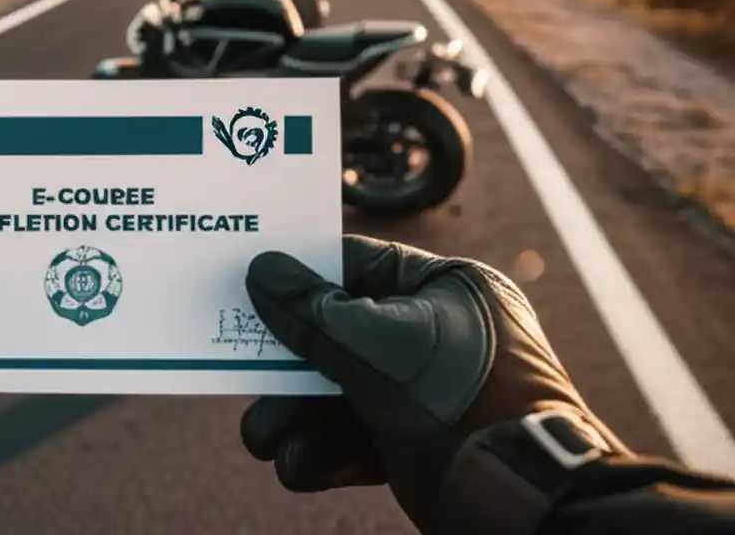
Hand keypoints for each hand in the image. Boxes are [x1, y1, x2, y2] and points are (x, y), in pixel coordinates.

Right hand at [239, 235, 626, 530]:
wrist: (536, 509)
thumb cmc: (467, 409)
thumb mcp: (381, 352)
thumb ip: (315, 312)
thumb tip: (263, 269)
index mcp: (446, 290)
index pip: (356, 265)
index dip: (298, 275)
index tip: (245, 283)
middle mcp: (436, 334)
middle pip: (336, 335)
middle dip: (287, 366)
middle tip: (239, 376)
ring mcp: (426, 392)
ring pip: (337, 392)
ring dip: (295, 417)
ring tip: (264, 440)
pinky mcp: (417, 444)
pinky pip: (355, 436)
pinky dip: (324, 452)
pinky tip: (299, 466)